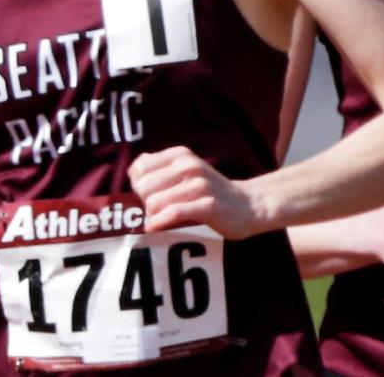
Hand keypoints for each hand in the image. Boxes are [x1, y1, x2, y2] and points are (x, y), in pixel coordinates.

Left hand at [128, 146, 260, 237]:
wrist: (249, 205)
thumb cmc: (211, 192)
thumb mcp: (186, 171)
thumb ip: (159, 168)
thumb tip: (133, 168)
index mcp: (181, 155)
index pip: (138, 169)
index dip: (139, 186)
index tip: (151, 195)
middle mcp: (190, 165)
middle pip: (143, 188)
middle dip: (145, 203)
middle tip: (160, 210)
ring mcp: (200, 185)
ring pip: (154, 203)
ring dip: (153, 216)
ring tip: (164, 219)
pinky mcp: (208, 205)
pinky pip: (172, 214)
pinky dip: (159, 223)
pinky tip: (158, 227)